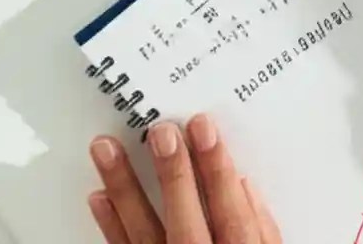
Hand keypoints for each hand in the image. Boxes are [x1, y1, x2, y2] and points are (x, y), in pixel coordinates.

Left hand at [88, 114, 281, 243]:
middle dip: (175, 175)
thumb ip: (263, 232)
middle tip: (161, 133)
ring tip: (106, 149)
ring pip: (144, 235)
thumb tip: (246, 187)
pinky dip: (111, 226)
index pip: (232, 216)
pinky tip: (99, 195)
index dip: (218, 170)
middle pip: (187, 223)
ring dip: (125, 189)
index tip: (204, 129)